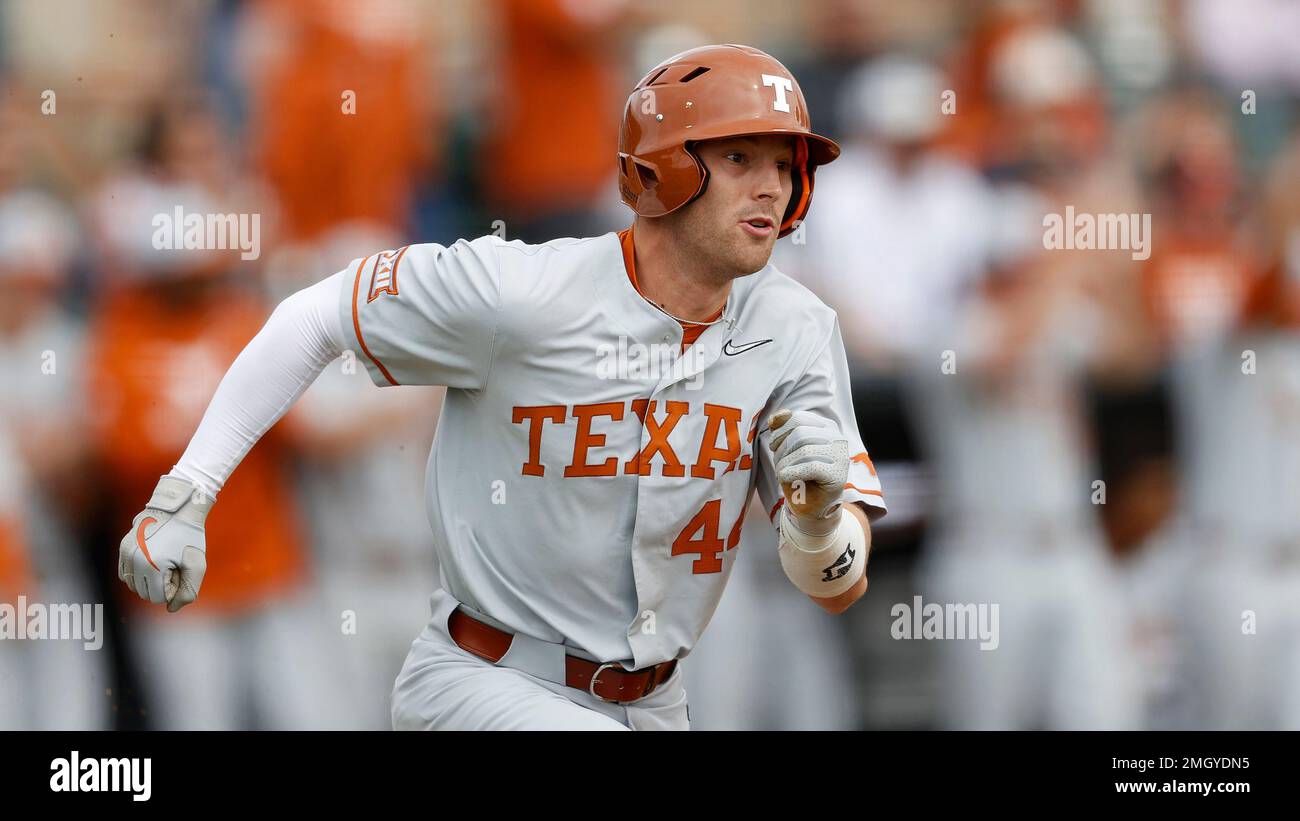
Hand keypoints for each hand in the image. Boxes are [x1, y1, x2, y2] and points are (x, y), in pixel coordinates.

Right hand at [118, 475, 212, 611]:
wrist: (178, 509)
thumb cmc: (190, 537)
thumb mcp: (197, 565)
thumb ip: (188, 592)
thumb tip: (171, 609)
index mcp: (153, 566)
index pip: (156, 597)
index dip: (172, 589)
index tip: (180, 572)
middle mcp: (135, 560)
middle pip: (143, 593)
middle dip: (160, 585)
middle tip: (173, 568)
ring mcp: (126, 553)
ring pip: (132, 585)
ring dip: (148, 581)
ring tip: (163, 564)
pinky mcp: (122, 547)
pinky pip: (124, 574)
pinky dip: (137, 574)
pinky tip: (152, 563)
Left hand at [766, 408, 848, 536]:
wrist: (812, 507)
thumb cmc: (799, 476)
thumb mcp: (787, 450)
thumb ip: (782, 430)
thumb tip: (774, 417)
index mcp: (826, 427)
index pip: (798, 419)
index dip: (780, 432)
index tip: (773, 446)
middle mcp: (837, 438)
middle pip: (800, 433)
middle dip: (781, 450)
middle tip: (779, 465)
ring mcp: (840, 456)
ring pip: (804, 451)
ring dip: (785, 464)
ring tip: (784, 474)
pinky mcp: (838, 474)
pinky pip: (810, 467)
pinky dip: (792, 473)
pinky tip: (787, 479)